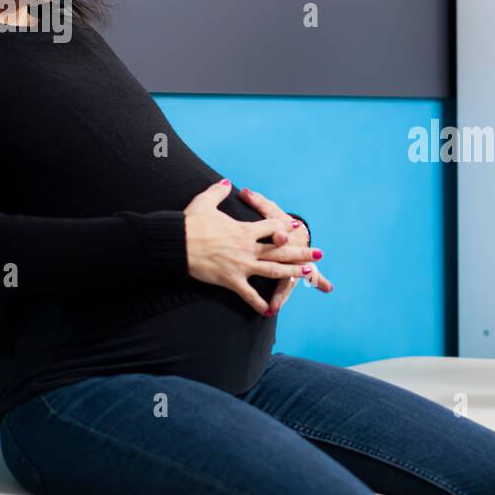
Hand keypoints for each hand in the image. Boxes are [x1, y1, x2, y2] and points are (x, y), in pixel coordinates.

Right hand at [182, 180, 320, 314]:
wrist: (175, 244)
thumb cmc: (189, 223)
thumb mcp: (204, 202)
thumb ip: (218, 191)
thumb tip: (226, 182)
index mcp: (244, 229)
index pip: (273, 227)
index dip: (286, 227)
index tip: (297, 228)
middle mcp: (248, 247)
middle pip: (281, 249)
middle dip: (301, 251)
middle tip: (319, 254)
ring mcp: (242, 265)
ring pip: (273, 270)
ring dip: (292, 272)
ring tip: (308, 273)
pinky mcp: (231, 280)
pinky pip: (249, 294)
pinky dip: (259, 303)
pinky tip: (269, 312)